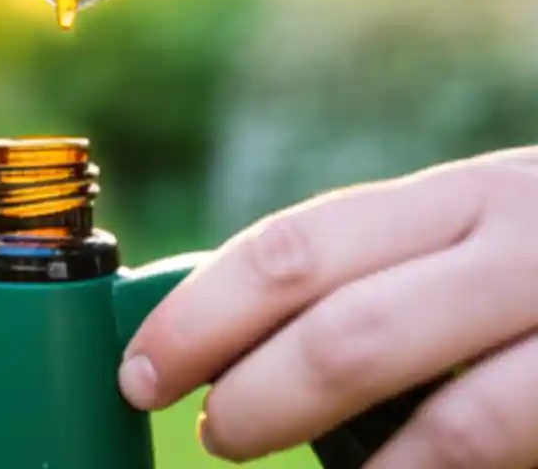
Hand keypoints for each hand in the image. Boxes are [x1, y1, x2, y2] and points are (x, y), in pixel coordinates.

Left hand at [119, 147, 537, 467]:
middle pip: (338, 312)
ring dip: (311, 426)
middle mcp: (515, 236)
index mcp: (461, 200)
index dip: (204, 311)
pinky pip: (502, 430)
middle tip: (200, 427)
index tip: (142, 366)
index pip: (299, 245)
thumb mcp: (483, 248)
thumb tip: (248, 348)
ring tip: (245, 447)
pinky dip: (425, 468)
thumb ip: (388, 280)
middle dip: (241, 380)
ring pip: (419, 383)